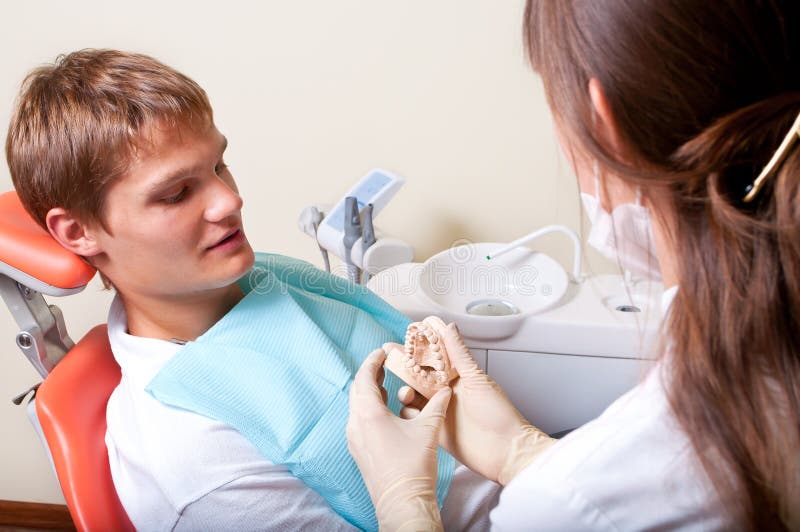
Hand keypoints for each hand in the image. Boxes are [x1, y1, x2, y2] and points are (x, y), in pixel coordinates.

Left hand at [347, 348, 451, 530]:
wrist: (402, 502)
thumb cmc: (413, 467)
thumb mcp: (428, 429)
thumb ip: (437, 405)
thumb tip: (445, 390)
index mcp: (368, 414)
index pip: (364, 377)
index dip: (373, 360)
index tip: (382, 351)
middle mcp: (355, 424)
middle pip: (358, 390)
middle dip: (371, 374)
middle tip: (385, 364)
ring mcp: (354, 439)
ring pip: (357, 406)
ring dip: (370, 392)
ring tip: (386, 384)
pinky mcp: (359, 451)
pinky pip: (360, 421)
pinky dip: (370, 409)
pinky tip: (386, 411)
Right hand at [397, 320, 555, 485]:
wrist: (505, 451)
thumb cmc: (498, 414)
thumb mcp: (476, 379)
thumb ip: (460, 354)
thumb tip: (449, 326)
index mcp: (459, 377)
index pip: (434, 358)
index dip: (418, 349)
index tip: (403, 338)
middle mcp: (447, 392)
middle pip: (420, 376)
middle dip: (404, 366)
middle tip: (389, 357)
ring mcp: (440, 411)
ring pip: (415, 396)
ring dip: (405, 391)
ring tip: (406, 392)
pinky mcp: (435, 429)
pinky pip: (416, 418)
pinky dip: (408, 413)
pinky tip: (407, 410)